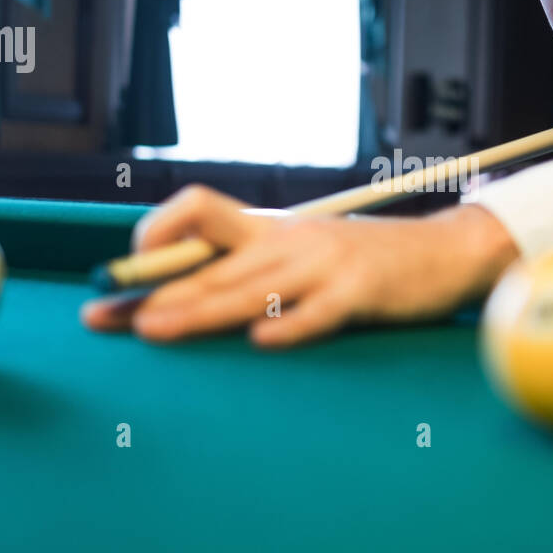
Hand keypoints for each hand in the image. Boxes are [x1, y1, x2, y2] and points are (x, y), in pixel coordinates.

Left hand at [80, 185, 518, 347]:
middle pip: (210, 263)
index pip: (199, 211)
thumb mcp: (304, 250)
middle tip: (107, 315)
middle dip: (153, 290)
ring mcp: (326, 264)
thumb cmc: (366, 261)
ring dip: (198, 310)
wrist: (445, 252)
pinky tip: (263, 341)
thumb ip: (254, 265)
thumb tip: (184, 293)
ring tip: (155, 328)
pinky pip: (320, 311)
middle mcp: (290, 240)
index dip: (155, 234)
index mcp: (270, 228)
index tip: (123, 270)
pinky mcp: (362, 292)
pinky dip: (291, 326)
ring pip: (250, 288)